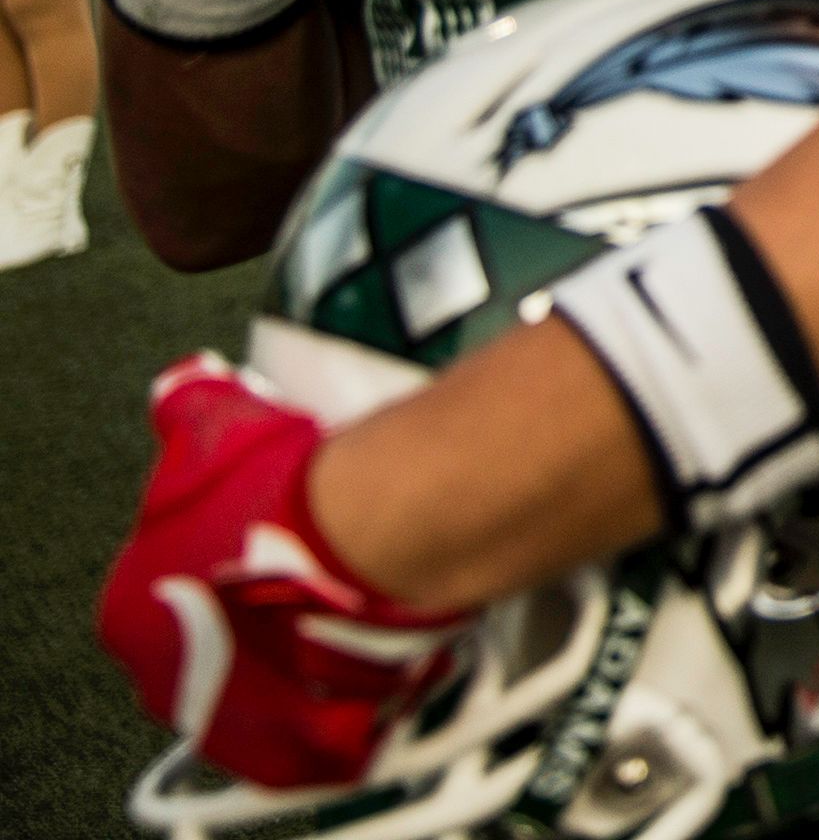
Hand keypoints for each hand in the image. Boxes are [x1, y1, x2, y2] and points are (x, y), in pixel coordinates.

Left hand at [95, 356, 467, 793]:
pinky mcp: (312, 743)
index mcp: (127, 616)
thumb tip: (183, 386)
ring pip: (269, 683)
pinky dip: (350, 687)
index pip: (155, 590)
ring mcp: (239, 716)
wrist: (381, 532)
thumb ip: (186, 405)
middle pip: (210, 642)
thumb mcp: (218, 421)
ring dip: (301, 646)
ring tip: (350, 589)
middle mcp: (170, 679)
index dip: (210, 555)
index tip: (250, 533)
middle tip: (301, 560)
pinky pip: (324, 720)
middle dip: (252, 607)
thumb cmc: (289, 493)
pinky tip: (377, 633)